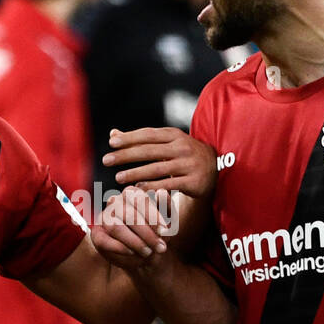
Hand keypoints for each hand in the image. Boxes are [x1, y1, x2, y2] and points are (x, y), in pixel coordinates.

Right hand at [90, 186, 171, 271]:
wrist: (149, 252)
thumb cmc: (158, 233)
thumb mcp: (168, 221)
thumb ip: (167, 206)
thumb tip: (161, 192)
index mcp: (133, 193)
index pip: (140, 199)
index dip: (153, 216)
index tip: (165, 231)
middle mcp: (116, 201)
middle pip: (128, 214)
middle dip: (146, 233)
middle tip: (160, 247)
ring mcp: (104, 217)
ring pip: (115, 227)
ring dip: (134, 242)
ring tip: (148, 252)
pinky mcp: (97, 235)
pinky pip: (104, 241)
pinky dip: (120, 248)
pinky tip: (133, 253)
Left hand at [102, 127, 216, 199]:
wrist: (216, 169)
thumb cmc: (183, 154)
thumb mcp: (166, 143)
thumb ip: (140, 139)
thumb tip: (113, 134)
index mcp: (174, 135)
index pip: (148, 135)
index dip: (129, 138)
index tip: (111, 144)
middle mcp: (182, 147)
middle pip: (149, 151)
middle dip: (126, 155)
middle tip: (107, 160)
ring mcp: (188, 164)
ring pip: (157, 169)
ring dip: (135, 173)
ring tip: (118, 177)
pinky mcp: (193, 182)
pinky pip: (169, 184)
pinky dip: (152, 187)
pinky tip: (137, 189)